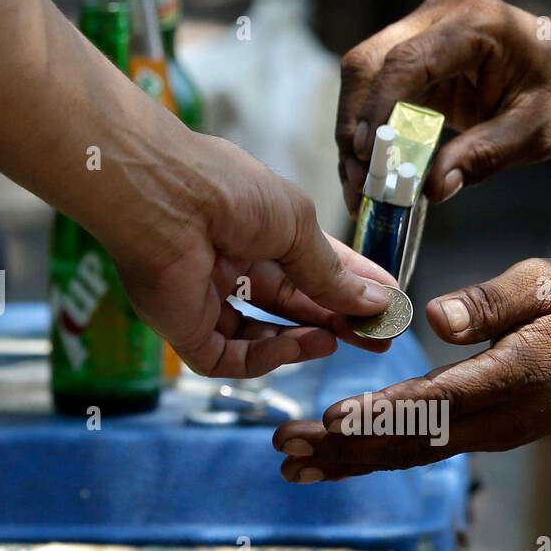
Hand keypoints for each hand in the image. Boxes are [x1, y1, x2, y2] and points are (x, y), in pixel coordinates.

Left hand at [102, 130, 395, 376]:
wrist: (162, 196)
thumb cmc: (228, 191)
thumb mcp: (298, 226)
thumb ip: (332, 273)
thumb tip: (376, 302)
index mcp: (256, 228)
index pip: (311, 266)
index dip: (350, 286)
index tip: (388, 304)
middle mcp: (230, 262)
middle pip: (290, 304)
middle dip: (334, 319)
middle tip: (377, 338)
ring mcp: (205, 298)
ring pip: (259, 336)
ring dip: (301, 341)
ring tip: (338, 339)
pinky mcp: (185, 329)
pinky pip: (228, 358)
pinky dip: (264, 358)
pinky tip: (295, 347)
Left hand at [272, 259, 550, 480]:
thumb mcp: (546, 284)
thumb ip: (491, 302)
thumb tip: (436, 316)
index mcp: (512, 376)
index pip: (437, 400)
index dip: (382, 413)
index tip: (332, 419)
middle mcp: (497, 419)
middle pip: (410, 441)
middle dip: (344, 447)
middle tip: (284, 447)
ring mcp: (492, 434)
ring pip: (412, 453)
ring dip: (351, 460)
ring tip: (293, 465)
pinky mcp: (486, 434)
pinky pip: (424, 449)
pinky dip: (377, 455)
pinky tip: (340, 458)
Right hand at [336, 0, 550, 211]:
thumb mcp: (536, 130)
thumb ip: (484, 155)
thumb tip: (430, 188)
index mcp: (474, 23)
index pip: (406, 60)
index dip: (378, 108)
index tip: (367, 156)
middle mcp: (437, 17)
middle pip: (368, 62)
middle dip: (354, 125)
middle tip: (358, 183)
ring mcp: (419, 33)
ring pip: (363, 79)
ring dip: (355, 135)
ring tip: (361, 190)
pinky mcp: (413, 59)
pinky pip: (376, 94)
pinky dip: (370, 136)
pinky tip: (372, 176)